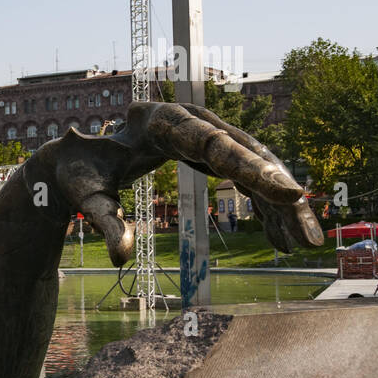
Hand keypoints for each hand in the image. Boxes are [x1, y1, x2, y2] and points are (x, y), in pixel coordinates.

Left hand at [44, 101, 322, 264]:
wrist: (70, 158)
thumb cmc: (77, 174)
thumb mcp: (85, 198)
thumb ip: (104, 222)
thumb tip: (119, 257)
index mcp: (158, 121)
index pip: (212, 143)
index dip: (250, 169)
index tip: (286, 192)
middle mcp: (187, 120)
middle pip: (245, 153)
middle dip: (278, 195)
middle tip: (306, 234)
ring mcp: (201, 133)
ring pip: (253, 164)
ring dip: (279, 206)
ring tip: (302, 244)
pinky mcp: (205, 151)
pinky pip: (244, 176)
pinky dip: (262, 206)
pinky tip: (280, 238)